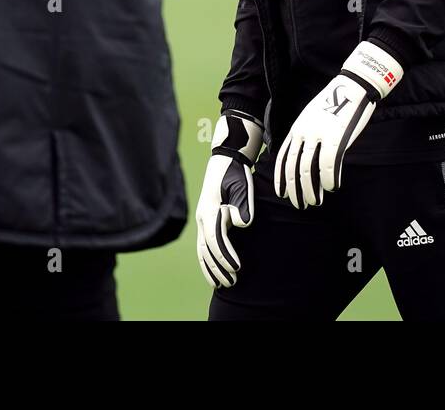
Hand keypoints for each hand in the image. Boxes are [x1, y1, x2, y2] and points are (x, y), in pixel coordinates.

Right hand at [195, 111, 262, 288]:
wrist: (225, 159)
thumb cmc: (235, 172)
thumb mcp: (242, 185)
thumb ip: (242, 205)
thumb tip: (241, 224)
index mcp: (210, 209)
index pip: (215, 239)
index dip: (225, 255)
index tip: (237, 268)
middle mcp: (203, 217)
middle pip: (206, 249)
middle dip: (218, 268)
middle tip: (231, 283)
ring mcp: (202, 219)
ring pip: (202, 250)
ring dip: (210, 268)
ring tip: (221, 284)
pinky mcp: (206, 220)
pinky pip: (202, 245)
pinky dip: (206, 260)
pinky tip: (213, 271)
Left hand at [275, 41, 402, 208]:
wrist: (353, 86)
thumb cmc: (335, 102)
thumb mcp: (311, 116)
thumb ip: (306, 135)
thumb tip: (304, 157)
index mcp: (297, 128)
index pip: (282, 158)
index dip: (281, 178)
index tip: (283, 193)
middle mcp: (304, 133)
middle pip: (293, 168)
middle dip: (295, 190)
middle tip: (300, 204)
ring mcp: (319, 135)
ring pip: (308, 170)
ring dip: (311, 190)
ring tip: (316, 201)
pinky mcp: (336, 138)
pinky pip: (328, 165)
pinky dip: (328, 180)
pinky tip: (332, 188)